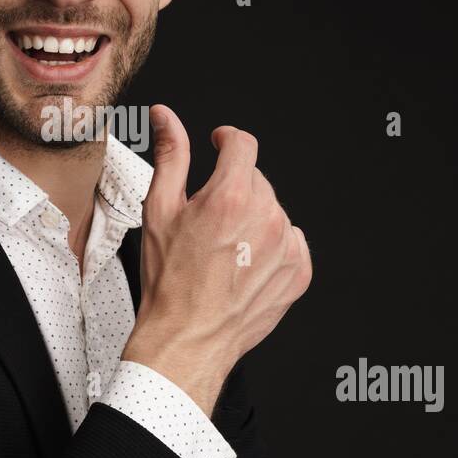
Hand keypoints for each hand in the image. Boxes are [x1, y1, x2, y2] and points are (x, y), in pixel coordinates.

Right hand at [122, 104, 313, 416]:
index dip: (228, 139)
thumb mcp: (158, 210)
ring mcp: (287, 246)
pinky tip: (244, 265)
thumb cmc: (169, 281)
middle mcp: (266, 218)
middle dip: (233, 188)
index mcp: (231, 197)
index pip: (242, 145)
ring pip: (273, 210)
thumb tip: (166, 118)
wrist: (187, 339)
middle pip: (256, 179)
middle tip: (207, 219)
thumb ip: (169, 155)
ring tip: (223, 249)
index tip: (221, 144)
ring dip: (252, 219)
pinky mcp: (299, 272)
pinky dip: (272, 247)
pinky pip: (291, 242)